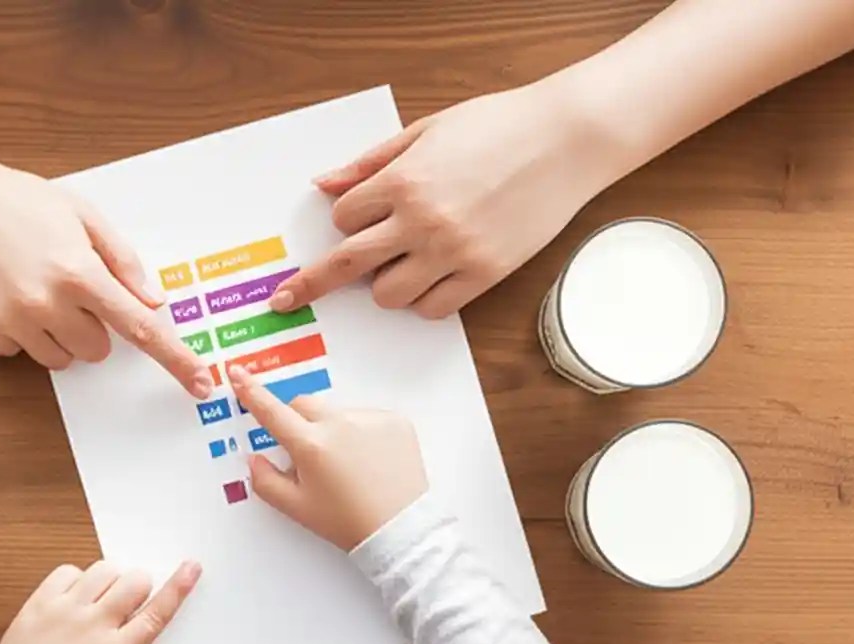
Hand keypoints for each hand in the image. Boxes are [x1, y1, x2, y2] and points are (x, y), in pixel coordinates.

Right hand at [0, 160, 213, 398]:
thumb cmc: (18, 200)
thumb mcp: (82, 215)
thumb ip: (123, 260)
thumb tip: (153, 301)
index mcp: (79, 270)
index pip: (139, 327)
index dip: (175, 358)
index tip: (201, 383)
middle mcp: (48, 301)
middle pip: (99, 350)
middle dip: (95, 327)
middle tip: (72, 290)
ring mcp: (13, 320)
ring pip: (63, 358)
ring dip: (62, 334)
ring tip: (37, 288)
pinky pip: (24, 353)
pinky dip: (24, 333)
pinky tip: (9, 294)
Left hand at [0, 560, 202, 643]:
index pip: (157, 612)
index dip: (179, 586)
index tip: (191, 567)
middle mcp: (93, 625)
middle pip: (134, 581)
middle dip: (141, 584)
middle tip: (132, 601)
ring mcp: (64, 611)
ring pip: (103, 569)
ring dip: (111, 578)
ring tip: (104, 599)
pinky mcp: (38, 604)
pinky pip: (66, 571)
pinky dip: (76, 577)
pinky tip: (75, 597)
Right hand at [228, 365, 427, 549]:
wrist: (400, 530)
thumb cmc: (347, 522)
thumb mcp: (297, 508)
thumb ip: (265, 481)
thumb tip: (255, 458)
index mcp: (311, 445)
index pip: (271, 411)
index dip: (251, 392)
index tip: (238, 374)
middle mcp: (339, 423)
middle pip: (304, 406)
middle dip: (298, 422)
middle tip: (310, 456)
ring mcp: (370, 419)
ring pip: (336, 412)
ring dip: (333, 429)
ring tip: (348, 466)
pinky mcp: (394, 421)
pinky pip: (366, 416)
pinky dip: (362, 432)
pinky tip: (370, 461)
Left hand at [271, 82, 609, 318]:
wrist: (566, 140)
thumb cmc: (498, 126)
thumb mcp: (426, 131)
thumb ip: (371, 163)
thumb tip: (324, 184)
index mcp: (403, 180)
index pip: (343, 217)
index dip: (347, 218)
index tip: (358, 217)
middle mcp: (422, 221)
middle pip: (347, 264)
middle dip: (312, 283)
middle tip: (287, 299)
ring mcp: (453, 252)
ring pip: (388, 295)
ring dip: (384, 284)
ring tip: (404, 263)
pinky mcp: (484, 274)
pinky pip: (434, 309)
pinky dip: (424, 299)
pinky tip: (432, 278)